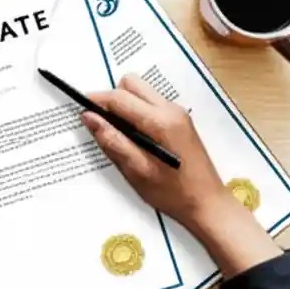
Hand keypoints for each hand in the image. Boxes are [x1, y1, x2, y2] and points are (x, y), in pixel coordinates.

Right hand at [82, 74, 281, 276]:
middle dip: (113, 99)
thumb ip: (112, 141)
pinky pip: (152, 104)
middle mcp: (170, 110)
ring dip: (126, 106)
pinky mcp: (180, 120)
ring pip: (142, 92)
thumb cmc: (173, 193)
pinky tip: (137, 139)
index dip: (97, 101)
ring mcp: (178, 113)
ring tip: (121, 136)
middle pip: (131, 84)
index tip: (81, 111)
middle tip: (104, 125)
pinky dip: (138, 112)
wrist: (208, 203)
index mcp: (160, 121)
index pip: (120, 97)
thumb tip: (89, 117)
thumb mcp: (137, 171)